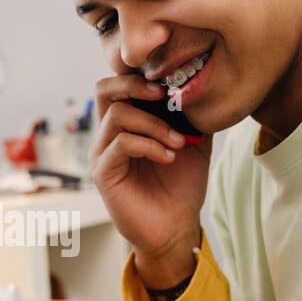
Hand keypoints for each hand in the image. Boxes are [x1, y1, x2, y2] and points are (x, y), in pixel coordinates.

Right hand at [90, 73, 210, 287]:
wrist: (176, 227)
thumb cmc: (181, 186)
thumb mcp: (192, 142)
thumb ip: (190, 114)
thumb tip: (199, 84)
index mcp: (127, 123)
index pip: (119, 83)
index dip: (141, 74)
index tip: (172, 82)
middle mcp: (109, 135)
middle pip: (104, 89)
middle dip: (135, 84)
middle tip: (164, 95)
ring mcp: (102, 153)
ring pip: (117, 114)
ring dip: (154, 124)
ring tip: (178, 143)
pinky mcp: (103, 173)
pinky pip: (122, 143)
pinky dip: (150, 145)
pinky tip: (169, 157)